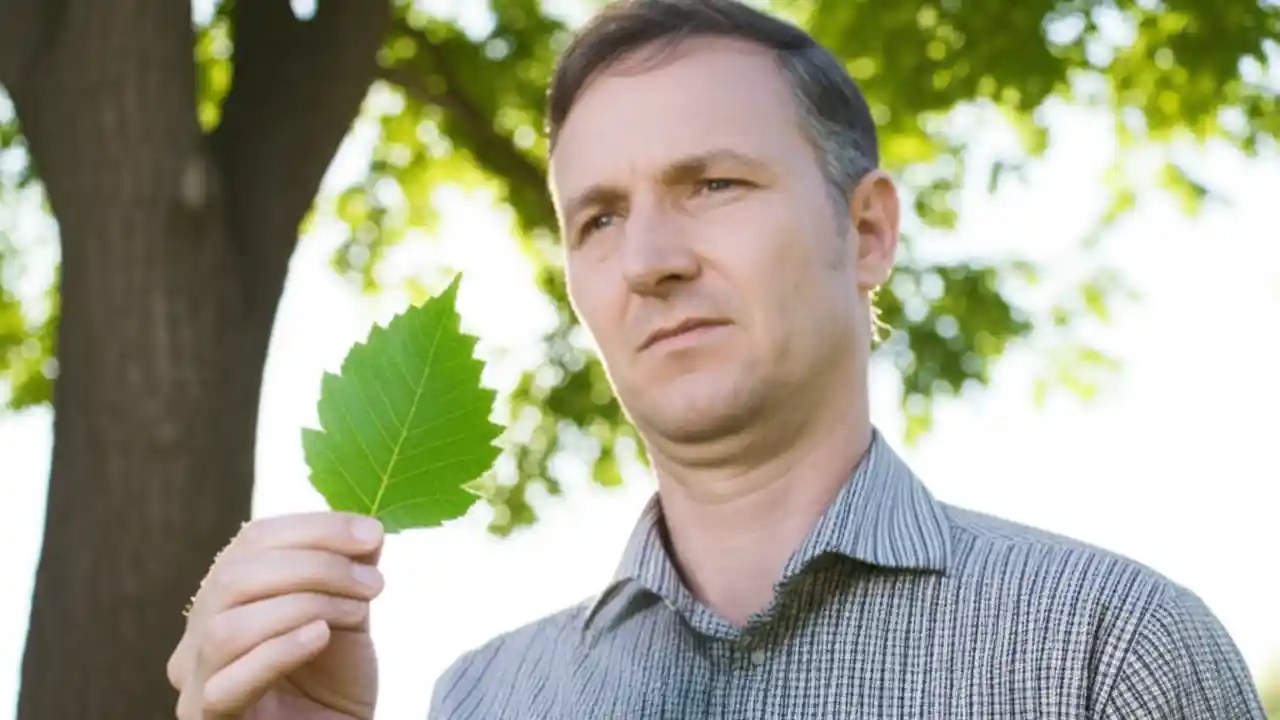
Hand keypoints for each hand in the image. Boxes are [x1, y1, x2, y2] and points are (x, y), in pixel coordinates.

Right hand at [166, 512, 385, 718]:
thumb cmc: (334, 683)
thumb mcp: (347, 613)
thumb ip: (349, 570)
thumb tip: (367, 530)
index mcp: (224, 597)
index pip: (253, 541)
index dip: (313, 529)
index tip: (371, 535)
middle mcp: (197, 635)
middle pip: (235, 576)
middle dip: (314, 566)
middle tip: (373, 583)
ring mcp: (196, 682)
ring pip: (227, 627)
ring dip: (303, 606)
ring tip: (358, 613)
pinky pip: (228, 684)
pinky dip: (278, 651)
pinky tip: (321, 636)